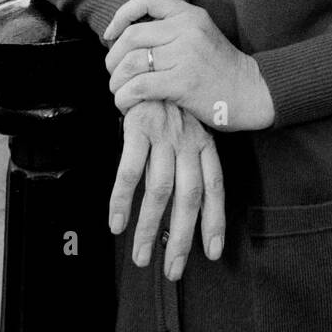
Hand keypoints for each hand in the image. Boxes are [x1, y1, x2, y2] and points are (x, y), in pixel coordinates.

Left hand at [103, 0, 274, 131]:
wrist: (252, 91)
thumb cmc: (222, 68)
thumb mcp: (201, 36)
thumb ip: (172, 31)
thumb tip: (128, 39)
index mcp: (191, 15)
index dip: (123, 13)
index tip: (111, 34)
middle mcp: (187, 30)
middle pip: (132, 35)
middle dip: (113, 57)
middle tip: (114, 73)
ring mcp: (186, 55)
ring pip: (131, 63)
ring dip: (116, 81)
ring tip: (118, 91)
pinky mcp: (183, 82)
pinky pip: (139, 87)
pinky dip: (125, 97)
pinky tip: (126, 103)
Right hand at [109, 99, 225, 281]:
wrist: (150, 60)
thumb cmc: (167, 101)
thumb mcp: (186, 127)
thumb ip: (187, 162)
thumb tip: (181, 209)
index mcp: (204, 142)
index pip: (214, 187)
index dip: (214, 220)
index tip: (212, 252)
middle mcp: (188, 140)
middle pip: (189, 197)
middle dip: (181, 238)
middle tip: (172, 270)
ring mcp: (164, 134)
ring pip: (160, 190)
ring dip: (149, 228)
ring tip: (141, 257)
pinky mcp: (139, 127)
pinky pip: (130, 170)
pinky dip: (122, 199)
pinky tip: (116, 223)